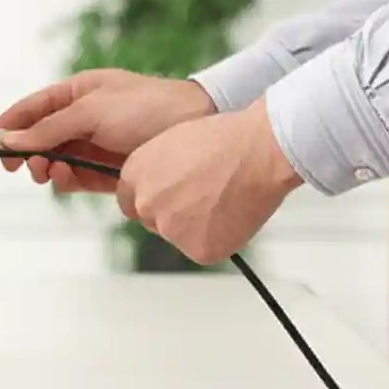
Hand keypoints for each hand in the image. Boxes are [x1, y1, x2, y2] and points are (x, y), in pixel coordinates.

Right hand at [0, 69, 216, 190]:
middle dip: (29, 153)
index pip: (31, 109)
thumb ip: (50, 127)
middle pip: (41, 138)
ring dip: (48, 168)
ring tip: (51, 173)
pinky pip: (79, 177)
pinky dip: (69, 181)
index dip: (9, 126)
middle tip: (25, 167)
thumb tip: (13, 139)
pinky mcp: (111, 168)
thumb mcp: (92, 110)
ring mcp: (96, 143)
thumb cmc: (149, 106)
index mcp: (76, 93)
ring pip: (58, 161)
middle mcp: (83, 118)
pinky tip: (68, 179)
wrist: (197, 125)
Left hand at [117, 97, 303, 263]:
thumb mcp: (172, 144)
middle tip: (204, 200)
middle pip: (153, 222)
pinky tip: (234, 214)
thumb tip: (161, 188)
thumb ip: (157, 172)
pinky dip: (221, 239)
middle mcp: (145, 203)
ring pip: (180, 237)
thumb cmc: (224, 139)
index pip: (130, 202)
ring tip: (224, 201)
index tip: (171, 199)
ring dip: (197, 228)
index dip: (154, 201)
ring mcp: (170, 229)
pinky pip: (206, 250)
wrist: (258, 150)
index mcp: (134, 174)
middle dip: (174, 216)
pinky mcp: (197, 249)